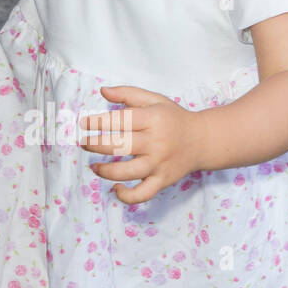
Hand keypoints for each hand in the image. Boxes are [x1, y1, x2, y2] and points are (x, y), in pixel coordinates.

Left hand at [78, 84, 208, 204]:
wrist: (203, 140)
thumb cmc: (173, 118)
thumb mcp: (154, 100)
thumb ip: (128, 94)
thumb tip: (102, 91)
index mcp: (153, 119)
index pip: (121, 120)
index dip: (98, 122)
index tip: (84, 122)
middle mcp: (156, 142)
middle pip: (119, 146)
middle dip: (95, 145)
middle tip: (84, 143)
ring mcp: (159, 164)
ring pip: (127, 172)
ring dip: (105, 171)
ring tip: (94, 166)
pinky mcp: (163, 181)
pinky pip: (142, 194)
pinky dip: (126, 196)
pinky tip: (115, 188)